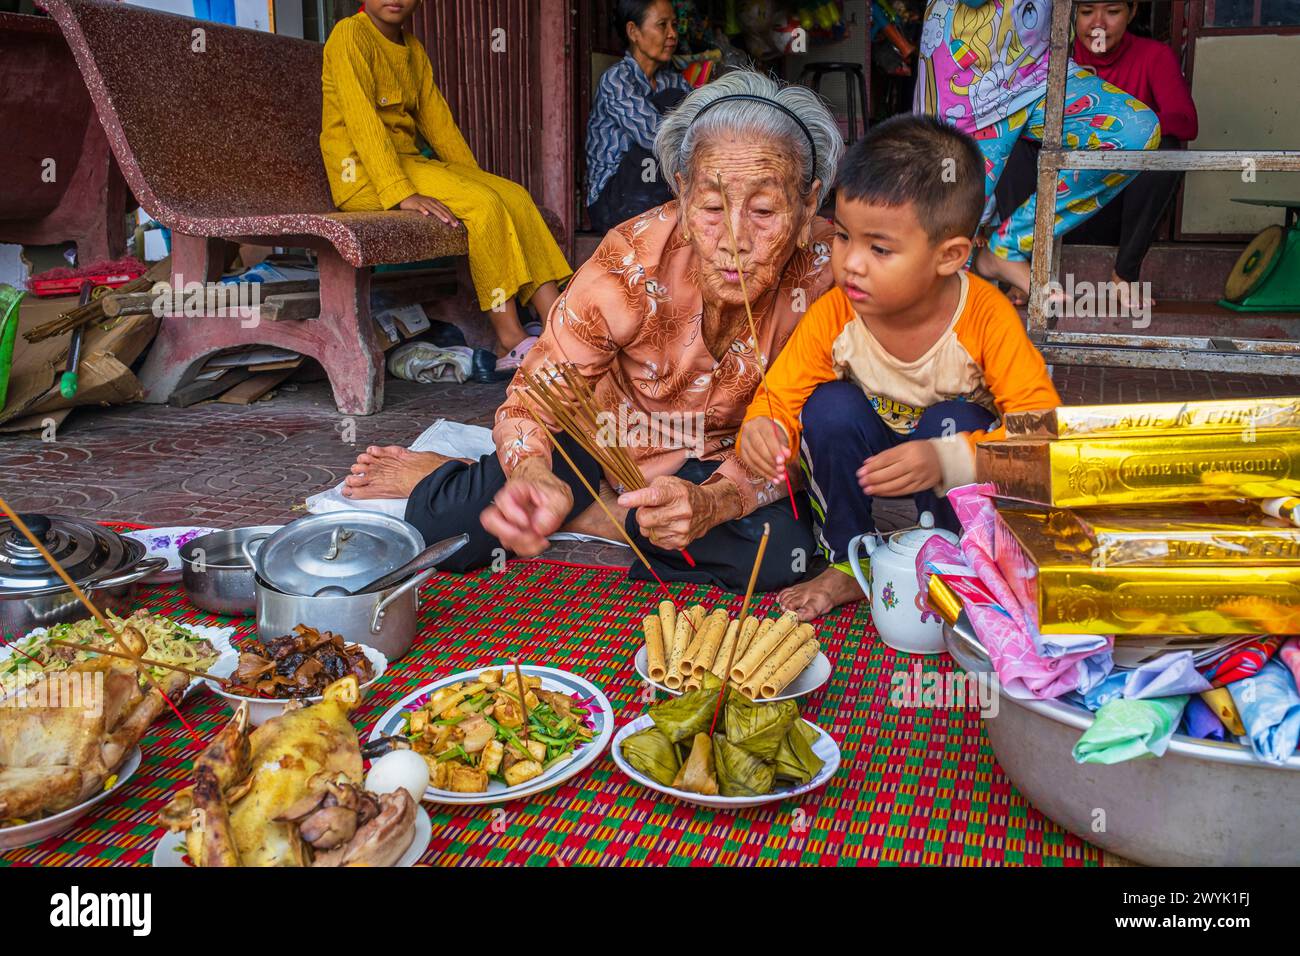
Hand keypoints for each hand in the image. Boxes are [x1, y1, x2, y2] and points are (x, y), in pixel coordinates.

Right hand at [398, 193, 459, 226]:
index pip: (446, 210)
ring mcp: (423, 202)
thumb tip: (446, 220)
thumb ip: (437, 211)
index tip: (457, 224)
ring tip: (446, 221)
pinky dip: (423, 210)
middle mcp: (431, 202)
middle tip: (455, 225)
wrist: (406, 197)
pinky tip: (426, 214)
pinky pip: (419, 207)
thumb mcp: (430, 207)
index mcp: (436, 202)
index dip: (452, 216)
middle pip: (442, 210)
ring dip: (440, 215)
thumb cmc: (420, 204)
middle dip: (449, 217)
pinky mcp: (415, 204)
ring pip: (433, 209)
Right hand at [480, 458, 571, 557]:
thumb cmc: (550, 492)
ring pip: (502, 537)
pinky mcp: (512, 534)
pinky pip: (513, 545)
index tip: (527, 522)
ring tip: (538, 540)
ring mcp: (508, 522)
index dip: (513, 515)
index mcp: (514, 490)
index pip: (502, 501)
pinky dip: (526, 548)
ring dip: (522, 544)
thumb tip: (539, 527)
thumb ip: (551, 511)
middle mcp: (506, 506)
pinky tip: (538, 542)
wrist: (550, 496)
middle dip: (511, 534)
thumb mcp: (559, 497)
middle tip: (529, 536)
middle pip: (491, 521)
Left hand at [618, 475, 736, 551]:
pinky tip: (667, 526)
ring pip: (647, 532)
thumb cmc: (684, 493)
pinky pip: (654, 541)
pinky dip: (656, 534)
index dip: (636, 499)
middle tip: (649, 509)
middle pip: (644, 519)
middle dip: (641, 514)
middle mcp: (681, 512)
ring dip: (650, 525)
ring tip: (662, 517)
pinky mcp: (680, 542)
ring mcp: (682, 530)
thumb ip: (649, 488)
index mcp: (677, 493)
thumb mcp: (669, 482)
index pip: (653, 497)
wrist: (708, 508)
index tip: (623, 500)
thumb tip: (630, 500)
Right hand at [738, 417, 790, 482]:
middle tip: (781, 471)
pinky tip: (772, 478)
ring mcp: (743, 443)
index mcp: (760, 423)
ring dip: (767, 470)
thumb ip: (783, 445)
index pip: (768, 437)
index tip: (782, 461)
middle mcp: (749, 432)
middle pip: (759, 449)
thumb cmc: (771, 432)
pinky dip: (762, 473)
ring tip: (779, 478)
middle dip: (771, 462)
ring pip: (754, 459)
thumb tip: (787, 455)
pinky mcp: (741, 453)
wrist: (757, 427)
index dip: (775, 450)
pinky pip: (751, 465)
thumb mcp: (779, 434)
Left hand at [858, 442, 941, 496]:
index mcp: (908, 451)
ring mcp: (918, 476)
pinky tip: (880, 492)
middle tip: (861, 482)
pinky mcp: (921, 486)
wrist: (944, 459)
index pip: (886, 460)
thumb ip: (886, 455)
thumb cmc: (921, 451)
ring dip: (879, 488)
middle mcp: (914, 464)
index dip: (872, 467)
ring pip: (896, 485)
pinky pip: (903, 491)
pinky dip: (890, 493)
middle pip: (889, 473)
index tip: (861, 472)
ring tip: (868, 489)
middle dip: (873, 479)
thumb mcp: (904, 447)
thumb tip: (868, 462)